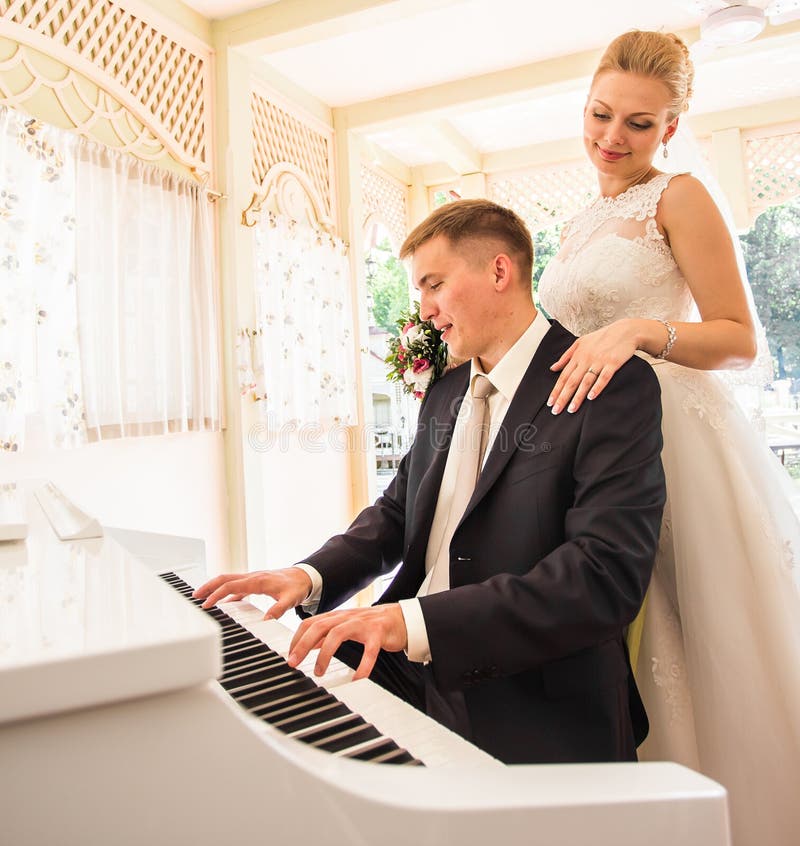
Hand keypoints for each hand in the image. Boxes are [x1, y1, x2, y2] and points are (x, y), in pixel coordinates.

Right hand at [192, 567, 311, 618]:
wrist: (304, 576)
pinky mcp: (254, 582)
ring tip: (201, 596)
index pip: (231, 585)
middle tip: (195, 596)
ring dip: (214, 586)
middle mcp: (252, 577)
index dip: (217, 594)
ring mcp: (252, 578)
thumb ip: (279, 609)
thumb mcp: (290, 599)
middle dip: (208, 586)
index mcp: (257, 580)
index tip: (207, 604)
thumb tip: (266, 619)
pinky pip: (236, 584)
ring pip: (228, 579)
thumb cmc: (296, 586)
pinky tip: (222, 601)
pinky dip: (225, 590)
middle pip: (224, 578)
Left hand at [287, 604, 407, 680]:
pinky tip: (357, 678)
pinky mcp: (378, 634)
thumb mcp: (346, 626)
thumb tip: (307, 643)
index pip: (310, 623)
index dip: (297, 638)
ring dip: (325, 654)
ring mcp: (363, 624)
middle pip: (320, 626)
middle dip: (303, 644)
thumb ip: (327, 633)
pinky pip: (369, 650)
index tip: (289, 656)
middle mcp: (347, 618)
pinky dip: (362, 665)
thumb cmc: (371, 624)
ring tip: (319, 672)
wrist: (400, 618)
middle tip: (294, 663)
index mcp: (337, 616)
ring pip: (338, 634)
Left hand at [548, 320, 639, 413]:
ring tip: (571, 409)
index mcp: (577, 355)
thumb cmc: (602, 337)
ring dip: (578, 396)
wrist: (625, 331)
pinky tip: (591, 397)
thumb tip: (552, 368)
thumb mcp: (580, 343)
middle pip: (572, 381)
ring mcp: (600, 361)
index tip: (550, 403)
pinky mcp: (613, 363)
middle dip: (563, 397)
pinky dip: (597, 387)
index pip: (564, 376)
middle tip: (556, 411)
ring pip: (586, 381)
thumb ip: (566, 356)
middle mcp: (586, 359)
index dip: (556, 390)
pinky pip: (604, 377)